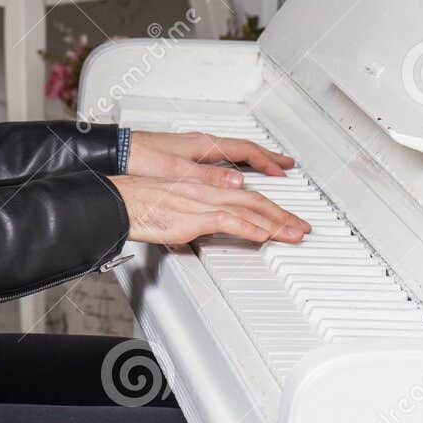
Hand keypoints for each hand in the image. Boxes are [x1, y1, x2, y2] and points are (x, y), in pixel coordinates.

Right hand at [107, 175, 310, 246]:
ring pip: (247, 209)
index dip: (270, 206)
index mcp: (204, 187)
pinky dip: (247, 228)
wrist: (120, 201)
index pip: (245, 195)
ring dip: (275, 223)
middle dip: (282, 215)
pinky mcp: (192, 216)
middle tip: (301, 228)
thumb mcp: (176, 206)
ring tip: (293, 234)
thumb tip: (209, 228)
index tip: (286, 219)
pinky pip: (226, 221)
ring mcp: (202, 202)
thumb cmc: (141, 204)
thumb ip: (196, 215)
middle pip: (254, 200)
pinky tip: (262, 235)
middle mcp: (208, 190)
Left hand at [125, 129, 294, 188]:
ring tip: (267, 167)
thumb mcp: (176, 171)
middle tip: (286, 165)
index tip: (283, 172)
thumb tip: (238, 183)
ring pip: (231, 152)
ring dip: (252, 159)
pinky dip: (234, 163)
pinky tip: (232, 172)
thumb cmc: (140, 158)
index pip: (244, 150)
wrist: (115, 151)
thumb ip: (208, 178)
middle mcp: (201, 143)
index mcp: (203, 145)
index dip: (266, 162)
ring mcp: (193, 148)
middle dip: (267, 157)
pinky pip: (219, 157)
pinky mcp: (183, 155)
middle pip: (243, 148)